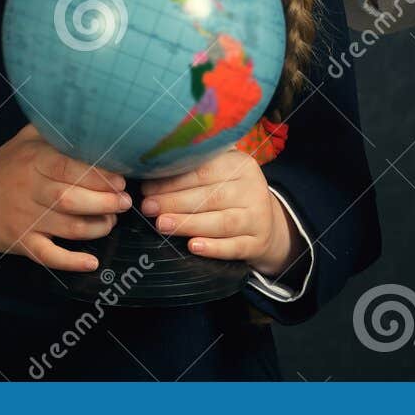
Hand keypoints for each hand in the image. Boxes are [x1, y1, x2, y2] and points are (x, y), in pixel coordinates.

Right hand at [0, 123, 129, 271]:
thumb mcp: (24, 140)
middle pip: (71, 198)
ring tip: (112, 221)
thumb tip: (93, 120)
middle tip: (125, 202)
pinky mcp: (21, 243)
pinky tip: (92, 262)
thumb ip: (55, 131)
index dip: (98, 174)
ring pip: (67, 227)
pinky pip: (48, 256)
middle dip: (104, 202)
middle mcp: (30, 189)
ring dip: (97, 227)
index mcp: (33, 160)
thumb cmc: (3, 166)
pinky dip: (71, 262)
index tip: (120, 179)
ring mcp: (25, 219)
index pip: (68, 166)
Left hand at [140, 150, 302, 274]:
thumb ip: (195, 170)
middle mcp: (253, 189)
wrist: (266, 223)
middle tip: (149, 208)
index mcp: (241, 165)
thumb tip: (152, 171)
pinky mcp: (258, 242)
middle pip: (211, 196)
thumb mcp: (222, 174)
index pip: (204, 171)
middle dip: (176, 202)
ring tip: (162, 225)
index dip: (173, 180)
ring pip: (222, 222)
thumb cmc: (231, 195)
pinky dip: (214, 248)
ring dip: (189, 224)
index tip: (148, 188)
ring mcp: (258, 217)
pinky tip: (193, 246)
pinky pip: (236, 247)